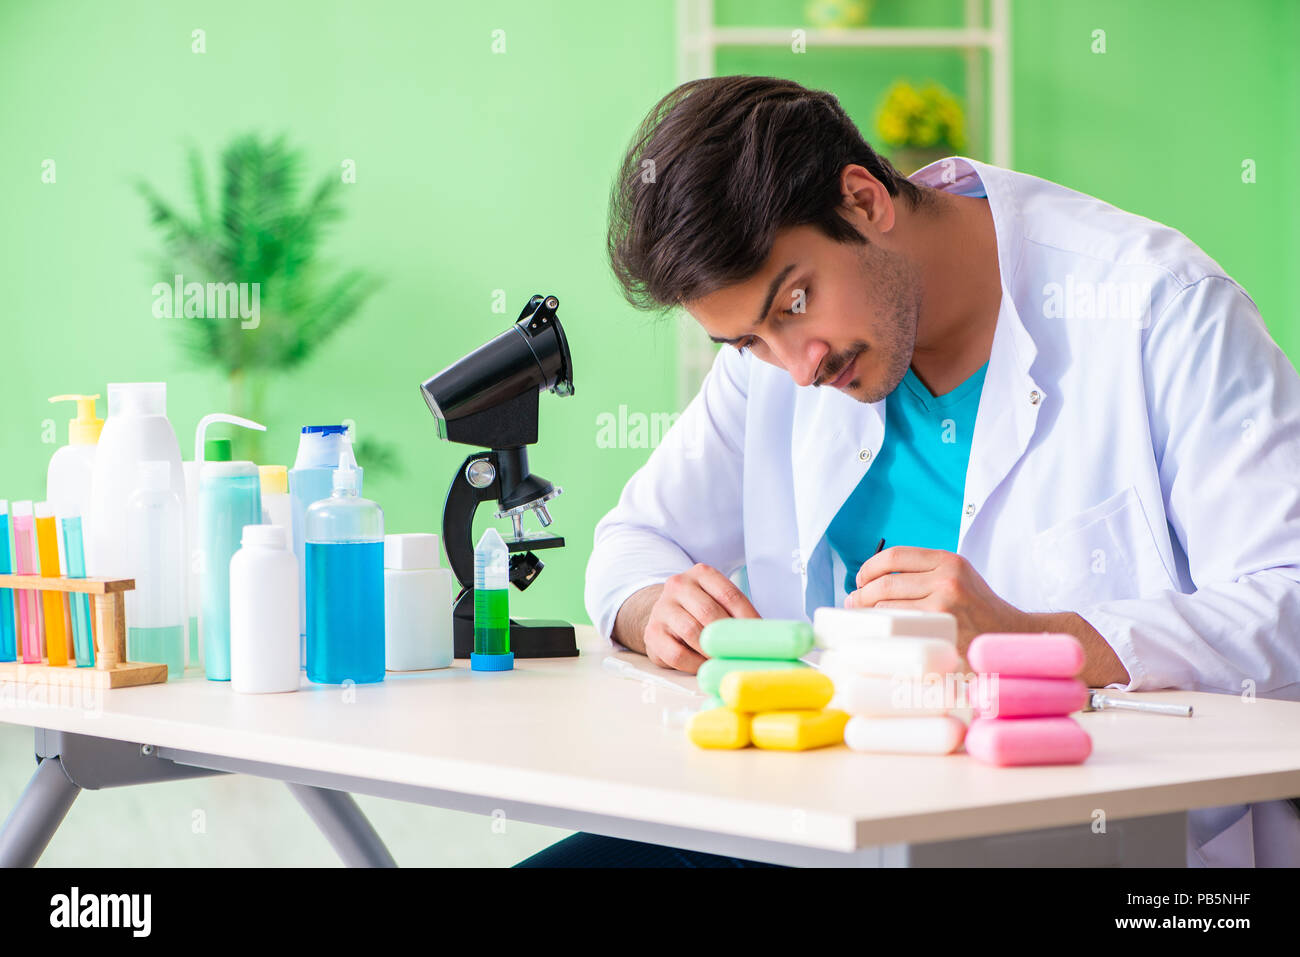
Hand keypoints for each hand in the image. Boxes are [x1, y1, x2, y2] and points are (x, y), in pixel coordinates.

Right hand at [643, 563, 759, 673]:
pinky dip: (695, 665)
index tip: (762, 637)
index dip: (748, 618)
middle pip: (709, 612)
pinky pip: (677, 654)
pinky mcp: (652, 633)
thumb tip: (765, 635)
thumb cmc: (701, 610)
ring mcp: (662, 608)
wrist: (665, 616)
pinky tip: (706, 668)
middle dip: (729, 637)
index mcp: (701, 573)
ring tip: (727, 662)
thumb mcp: (718, 600)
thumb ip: (737, 612)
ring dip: (712, 652)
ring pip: (692, 632)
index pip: (729, 594)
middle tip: (745, 654)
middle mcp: (678, 585)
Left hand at [847, 547, 1028, 654]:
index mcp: (947, 560)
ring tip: (863, 620)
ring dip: (867, 614)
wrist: (1010, 634)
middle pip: (884, 583)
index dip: (869, 568)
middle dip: (861, 595)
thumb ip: (923, 572)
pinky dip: (882, 629)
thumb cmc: (977, 609)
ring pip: (887, 607)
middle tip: (853, 604)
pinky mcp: (941, 630)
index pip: (893, 556)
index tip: (860, 580)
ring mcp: (943, 605)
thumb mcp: (957, 576)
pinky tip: (879, 633)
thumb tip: (872, 581)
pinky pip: (898, 626)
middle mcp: (946, 578)